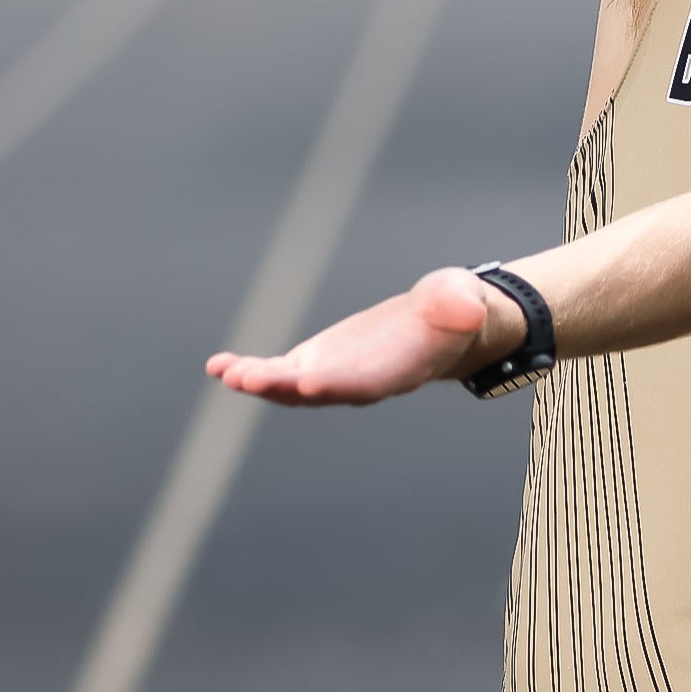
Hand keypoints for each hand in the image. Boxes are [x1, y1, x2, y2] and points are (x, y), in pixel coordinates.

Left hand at [206, 267, 526, 407]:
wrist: (441, 325)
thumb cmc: (456, 310)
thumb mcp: (463, 300)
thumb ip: (462, 307)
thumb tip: (470, 309)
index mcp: (399, 370)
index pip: (366, 382)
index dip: (337, 383)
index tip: (307, 381)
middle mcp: (362, 383)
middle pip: (320, 391)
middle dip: (284, 387)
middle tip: (249, 379)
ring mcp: (335, 376)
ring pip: (293, 387)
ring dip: (260, 382)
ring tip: (229, 372)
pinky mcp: (317, 364)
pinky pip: (279, 372)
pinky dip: (251, 370)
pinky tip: (220, 366)